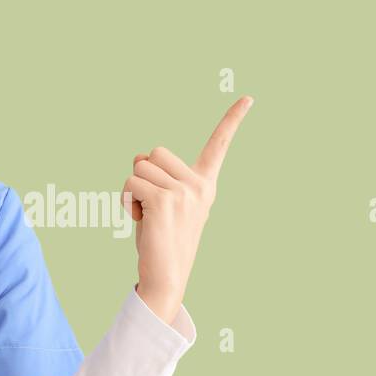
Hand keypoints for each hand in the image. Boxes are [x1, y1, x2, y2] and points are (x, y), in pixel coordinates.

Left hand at [121, 95, 253, 321]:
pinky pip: (130, 182)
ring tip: (146, 216)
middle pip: (155, 152)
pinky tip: (140, 221)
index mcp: (205, 184)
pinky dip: (127, 201)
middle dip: (143, 174)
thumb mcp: (163, 202)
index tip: (248, 97)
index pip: (219, 145)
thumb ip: (157, 176)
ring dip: (133, 189)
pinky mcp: (165, 200)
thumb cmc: (160, 241)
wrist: (165, 277)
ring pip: (139, 166)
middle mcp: (200, 185)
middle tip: (151, 206)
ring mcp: (185, 192)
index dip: (232, 120)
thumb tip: (139, 156)